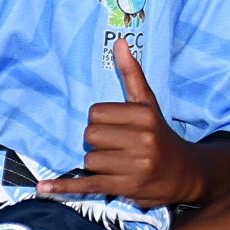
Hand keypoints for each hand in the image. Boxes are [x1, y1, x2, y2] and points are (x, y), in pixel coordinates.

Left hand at [38, 37, 204, 207]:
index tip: (117, 128)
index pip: (96, 113)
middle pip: (90, 137)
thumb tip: (119, 41)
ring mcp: (136, 167)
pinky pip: (88, 185)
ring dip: (98, 164)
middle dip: (98, 143)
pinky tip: (43, 188)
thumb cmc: (160, 134)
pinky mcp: (127, 188)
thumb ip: (132, 74)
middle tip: (118, 147)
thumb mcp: (148, 104)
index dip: (101, 121)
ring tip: (120, 164)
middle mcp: (142, 140)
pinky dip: (64, 188)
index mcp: (144, 116)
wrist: (186, 173)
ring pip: (89, 161)